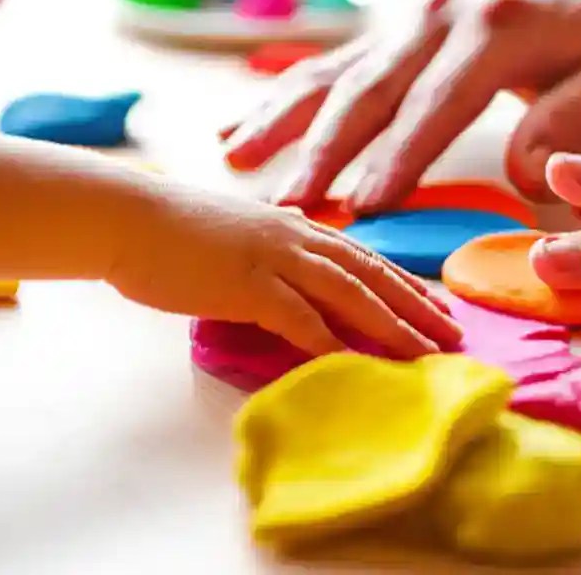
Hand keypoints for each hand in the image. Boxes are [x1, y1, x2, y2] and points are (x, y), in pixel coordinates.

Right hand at [107, 183, 462, 356]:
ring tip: (426, 353)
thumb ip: (271, 250)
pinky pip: (300, 318)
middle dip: (418, 306)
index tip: (437, 307)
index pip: (365, 257)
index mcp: (294, 226)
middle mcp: (296, 237)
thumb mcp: (238, 235)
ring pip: (350, 294)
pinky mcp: (248, 283)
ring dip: (393, 325)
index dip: (406, 283)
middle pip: (372, 274)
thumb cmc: (172, 231)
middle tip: (455, 334)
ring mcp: (274, 258)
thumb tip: (292, 269)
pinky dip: (332, 342)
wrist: (126, 217)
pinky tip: (358, 362)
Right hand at [224, 0, 580, 211]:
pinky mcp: (402, 28)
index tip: (363, 207)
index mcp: (498, 32)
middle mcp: (441, 20)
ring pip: (336, 71)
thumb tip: (523, 177)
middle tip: (288, 204)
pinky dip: (288, 92)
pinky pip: (336, 61)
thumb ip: (576, 121)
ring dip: (284, 115)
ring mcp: (414, 20)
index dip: (399, 156)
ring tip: (234, 156)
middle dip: (324, 148)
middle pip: (370, 88)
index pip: (438, 102)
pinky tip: (244, 119)